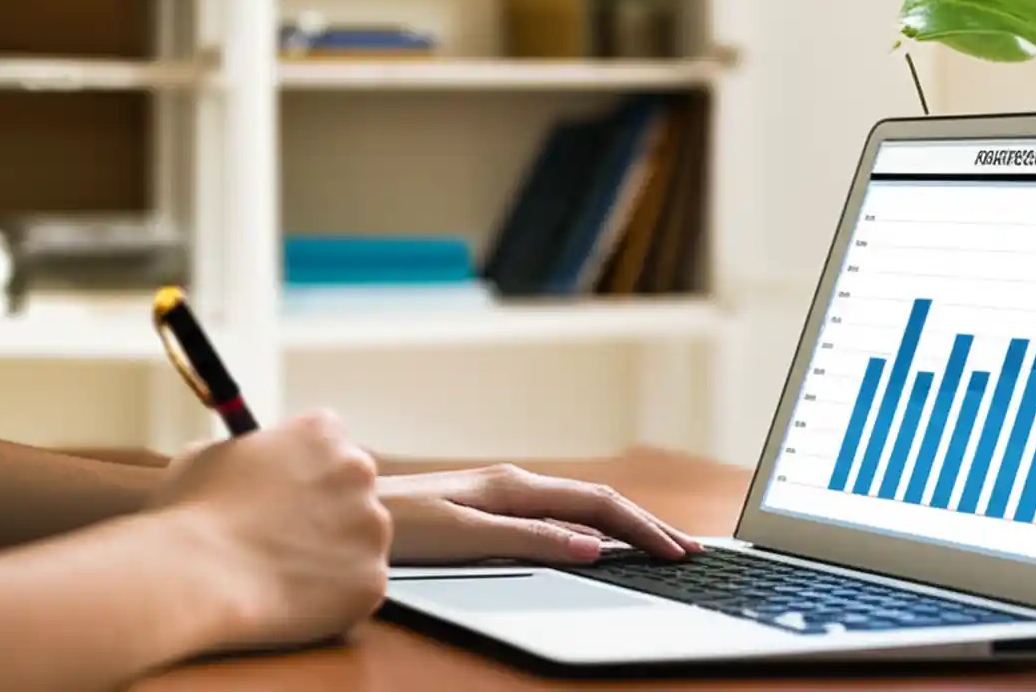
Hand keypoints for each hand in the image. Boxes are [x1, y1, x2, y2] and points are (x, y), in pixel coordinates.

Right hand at [151, 410, 391, 648]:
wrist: (196, 576)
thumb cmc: (191, 513)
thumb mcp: (207, 455)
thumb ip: (247, 451)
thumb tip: (248, 461)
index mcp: (322, 432)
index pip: (329, 446)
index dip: (304, 473)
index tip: (282, 495)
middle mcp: (358, 470)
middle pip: (354, 489)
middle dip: (328, 510)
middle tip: (285, 537)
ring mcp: (372, 526)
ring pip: (362, 539)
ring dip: (335, 552)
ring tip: (285, 572)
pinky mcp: (373, 578)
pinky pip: (360, 585)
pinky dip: (336, 595)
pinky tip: (295, 599)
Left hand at [378, 464, 701, 564]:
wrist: (346, 507)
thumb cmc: (395, 523)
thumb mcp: (464, 535)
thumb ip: (528, 537)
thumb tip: (593, 546)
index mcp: (515, 487)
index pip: (600, 505)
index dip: (644, 528)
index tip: (679, 551)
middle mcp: (515, 484)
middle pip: (600, 502)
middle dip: (648, 524)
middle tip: (689, 549)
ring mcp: (503, 494)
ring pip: (581, 507)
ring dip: (625, 525)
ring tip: (660, 543)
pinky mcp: (490, 507)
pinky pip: (559, 514)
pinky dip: (594, 527)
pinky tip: (601, 540)